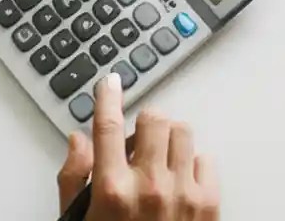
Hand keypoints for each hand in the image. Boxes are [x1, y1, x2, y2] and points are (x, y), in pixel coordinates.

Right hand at [57, 74, 220, 220]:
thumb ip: (75, 178)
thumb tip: (79, 141)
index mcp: (112, 190)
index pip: (108, 126)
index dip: (108, 96)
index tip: (110, 81)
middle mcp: (150, 186)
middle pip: (154, 119)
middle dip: (143, 125)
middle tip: (136, 143)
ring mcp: (183, 193)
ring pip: (183, 132)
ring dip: (168, 140)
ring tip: (157, 163)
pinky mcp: (209, 203)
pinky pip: (206, 159)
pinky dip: (191, 164)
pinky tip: (177, 181)